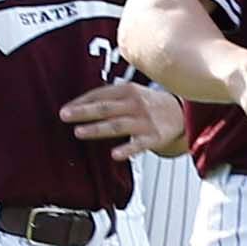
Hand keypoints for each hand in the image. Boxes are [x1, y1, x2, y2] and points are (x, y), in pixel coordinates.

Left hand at [62, 78, 186, 160]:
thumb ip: (109, 97)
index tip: (65, 109)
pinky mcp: (154, 137)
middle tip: (64, 115)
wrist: (182, 112)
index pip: (100, 94)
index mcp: (127, 90)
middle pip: (105, 108)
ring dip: (97, 129)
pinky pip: (138, 145)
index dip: (81, 101)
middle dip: (83, 112)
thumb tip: (79, 104)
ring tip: (79, 132)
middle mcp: (135, 104)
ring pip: (117, 125)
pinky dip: (127, 149)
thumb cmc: (150, 103)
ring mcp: (144, 121)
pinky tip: (114, 155)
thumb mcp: (132, 92)